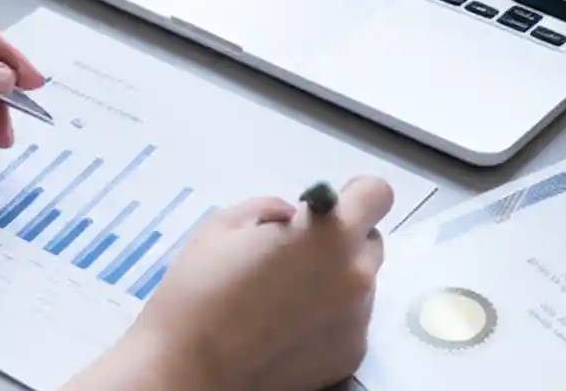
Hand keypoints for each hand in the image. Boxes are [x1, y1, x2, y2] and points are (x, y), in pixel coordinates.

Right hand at [64, 177, 394, 390]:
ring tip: (285, 297)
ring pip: (360, 282)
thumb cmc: (199, 292)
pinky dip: (329, 317)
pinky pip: (351, 320)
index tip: (325, 210)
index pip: (377, 194)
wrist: (188, 370)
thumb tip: (291, 219)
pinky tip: (287, 326)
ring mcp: (357, 321)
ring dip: (335, 279)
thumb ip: (270, 210)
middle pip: (369, 241)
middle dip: (340, 240)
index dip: (353, 196)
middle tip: (295, 255)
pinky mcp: (351, 355)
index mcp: (328, 235)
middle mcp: (355, 276)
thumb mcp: (224, 226)